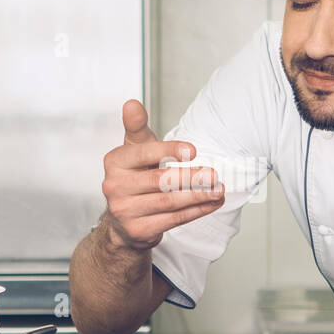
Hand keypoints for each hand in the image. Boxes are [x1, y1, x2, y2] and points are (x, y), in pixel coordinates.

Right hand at [99, 100, 224, 251]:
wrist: (123, 220)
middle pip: (159, 180)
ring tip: (218, 190)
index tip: (193, 151)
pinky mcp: (137, 230)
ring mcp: (124, 210)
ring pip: (168, 202)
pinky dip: (196, 211)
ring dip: (198, 196)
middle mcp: (114, 186)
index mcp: (115, 161)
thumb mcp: (134, 150)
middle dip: (191, 178)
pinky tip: (210, 204)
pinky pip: (172, 220)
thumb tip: (132, 103)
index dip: (169, 151)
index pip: (144, 153)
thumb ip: (136, 127)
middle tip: (213, 175)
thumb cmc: (135, 177)